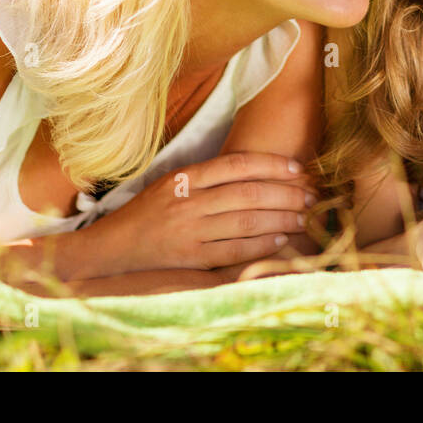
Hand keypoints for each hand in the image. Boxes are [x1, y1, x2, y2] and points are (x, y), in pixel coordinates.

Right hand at [83, 151, 316, 275]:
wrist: (111, 248)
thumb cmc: (148, 213)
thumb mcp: (171, 183)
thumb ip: (208, 177)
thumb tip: (259, 172)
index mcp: (184, 178)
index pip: (236, 164)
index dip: (271, 164)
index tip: (297, 167)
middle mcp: (187, 202)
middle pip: (248, 193)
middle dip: (286, 193)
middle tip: (311, 195)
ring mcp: (189, 231)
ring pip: (246, 221)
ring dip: (281, 218)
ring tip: (304, 218)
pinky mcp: (190, 258)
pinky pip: (233, 250)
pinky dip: (260, 244)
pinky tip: (280, 240)